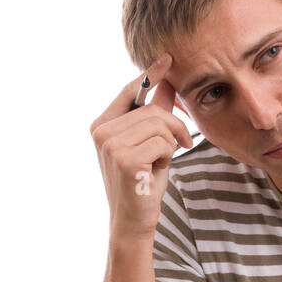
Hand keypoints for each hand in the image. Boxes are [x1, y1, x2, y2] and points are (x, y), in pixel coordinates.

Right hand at [89, 53, 192, 240]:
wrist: (133, 221)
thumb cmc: (142, 185)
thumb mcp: (150, 145)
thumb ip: (155, 116)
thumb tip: (168, 85)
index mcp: (102, 125)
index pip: (129, 92)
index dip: (150, 75)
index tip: (167, 59)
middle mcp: (101, 131)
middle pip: (151, 109)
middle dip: (173, 125)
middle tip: (180, 145)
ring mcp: (110, 144)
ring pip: (159, 124)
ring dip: (172, 142)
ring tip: (163, 161)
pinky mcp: (124, 157)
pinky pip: (163, 141)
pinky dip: (169, 154)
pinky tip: (157, 170)